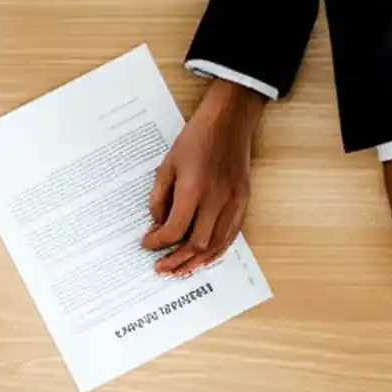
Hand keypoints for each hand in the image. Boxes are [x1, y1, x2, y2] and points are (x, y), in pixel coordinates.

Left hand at [143, 79, 265, 274]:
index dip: (158, 242)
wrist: (229, 122)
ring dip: (198, 261)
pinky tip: (204, 257)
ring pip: (217, 245)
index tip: (148, 244)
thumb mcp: (168, 164)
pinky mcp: (243, 202)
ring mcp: (233, 203)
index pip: (174, 229)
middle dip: (176, 260)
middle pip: (197, 244)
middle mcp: (216, 200)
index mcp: (194, 189)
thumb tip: (158, 225)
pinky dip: (217, 251)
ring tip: (181, 269)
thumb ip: (160, 198)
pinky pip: (231, 236)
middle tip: (161, 267)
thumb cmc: (196, 139)